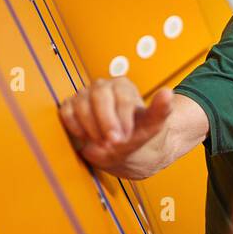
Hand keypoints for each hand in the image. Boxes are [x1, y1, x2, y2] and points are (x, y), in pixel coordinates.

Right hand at [57, 78, 174, 171]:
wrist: (120, 147)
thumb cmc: (136, 134)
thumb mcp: (153, 125)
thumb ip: (161, 110)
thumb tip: (167, 93)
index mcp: (122, 86)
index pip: (120, 96)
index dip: (122, 117)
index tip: (125, 136)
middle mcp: (101, 87)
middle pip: (98, 95)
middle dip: (105, 121)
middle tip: (112, 141)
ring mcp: (84, 96)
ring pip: (81, 104)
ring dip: (91, 128)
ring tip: (102, 142)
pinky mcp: (70, 107)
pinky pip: (66, 112)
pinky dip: (75, 127)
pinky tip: (86, 138)